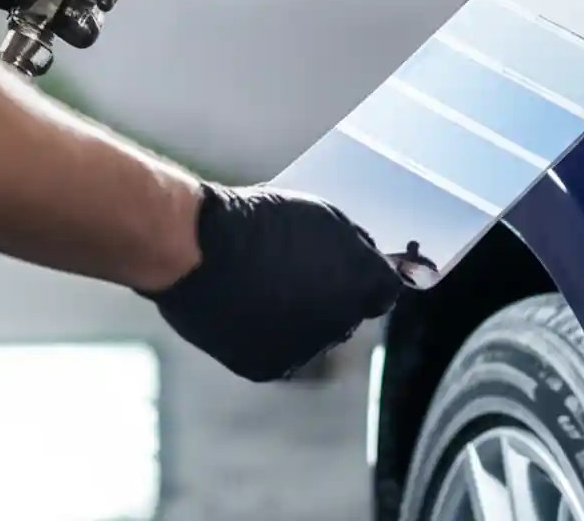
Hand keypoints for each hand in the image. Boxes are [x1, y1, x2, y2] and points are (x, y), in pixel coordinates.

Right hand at [143, 184, 405, 381]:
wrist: (197, 246)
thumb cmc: (257, 219)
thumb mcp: (320, 215)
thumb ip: (354, 245)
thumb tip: (376, 263)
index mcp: (362, 281)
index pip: (385, 291)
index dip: (367, 280)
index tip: (349, 272)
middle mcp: (343, 321)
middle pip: (348, 316)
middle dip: (331, 299)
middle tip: (293, 274)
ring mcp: (306, 348)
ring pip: (313, 338)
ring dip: (298, 320)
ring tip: (260, 288)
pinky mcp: (269, 367)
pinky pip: (278, 354)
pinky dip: (265, 337)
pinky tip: (244, 310)